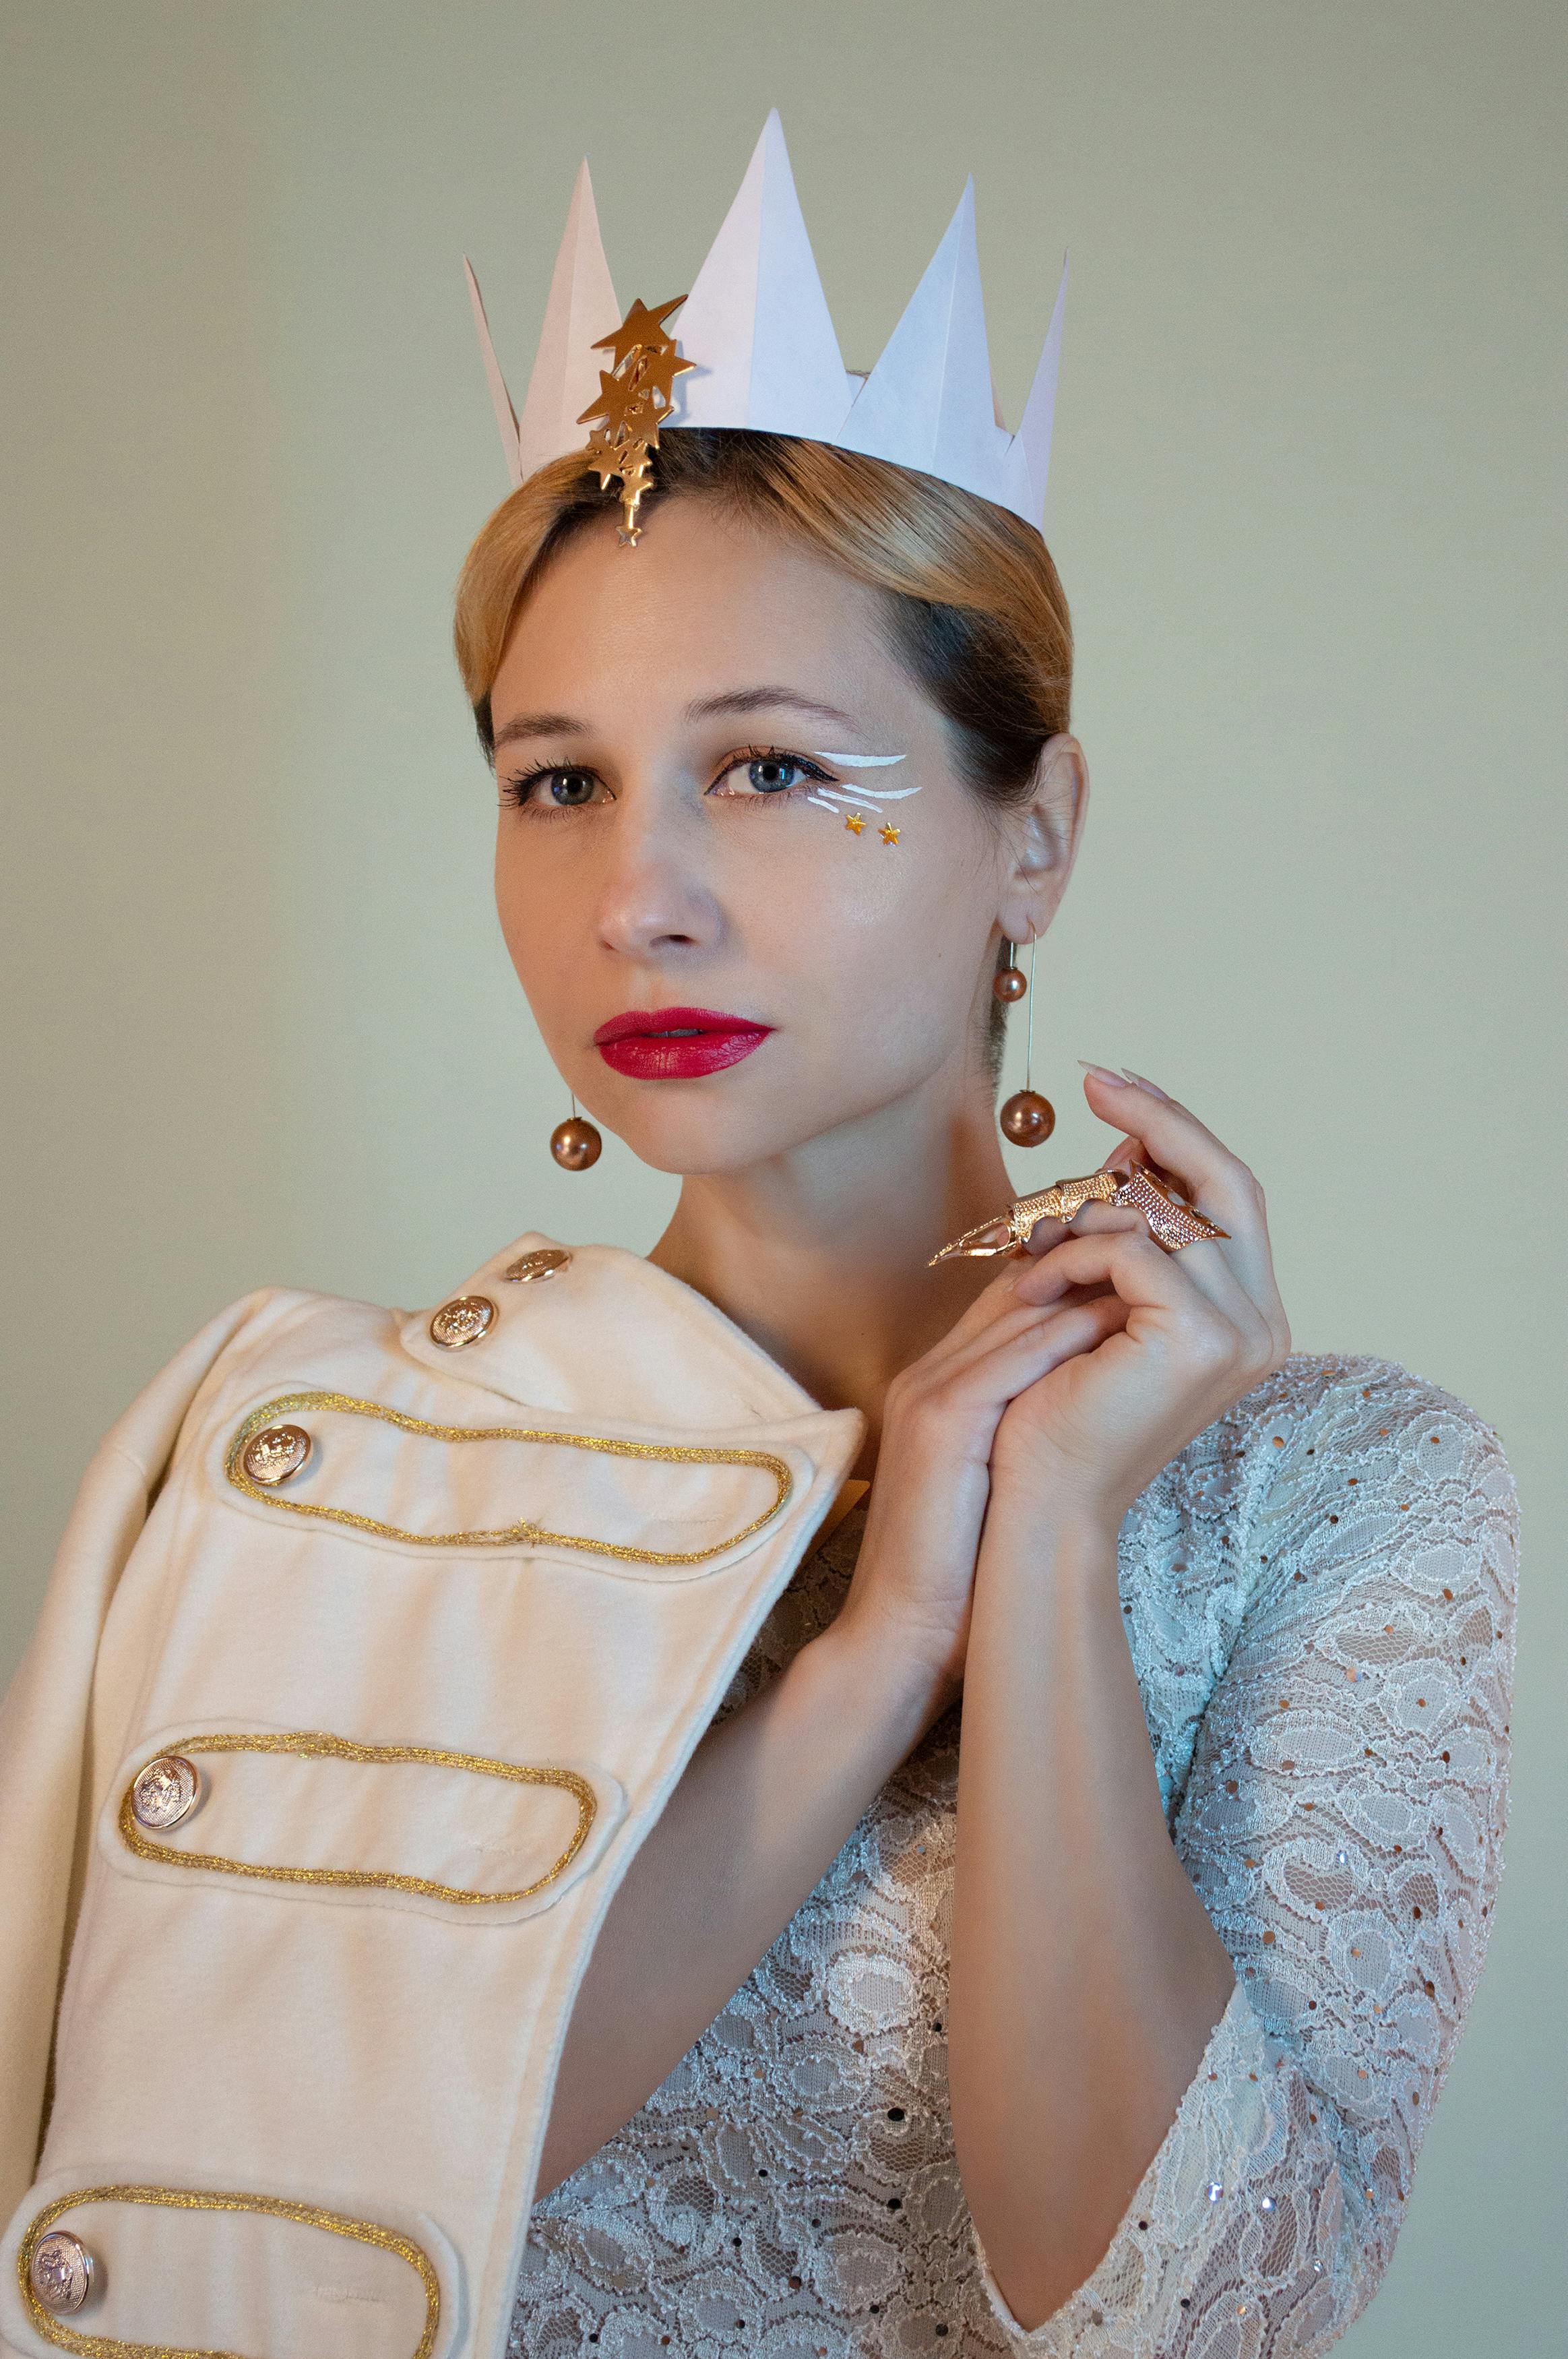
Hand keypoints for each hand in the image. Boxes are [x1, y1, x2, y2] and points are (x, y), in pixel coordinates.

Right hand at [837, 1251, 1132, 1699]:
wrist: (904, 1631)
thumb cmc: (961, 1563)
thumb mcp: (999, 1473)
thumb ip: (1033, 1420)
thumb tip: (1110, 1389)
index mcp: (939, 1382)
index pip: (1014, 1297)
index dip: (1080, 1273)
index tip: (1145, 1269)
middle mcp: (928, 1373)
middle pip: (1015, 1284)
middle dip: (1090, 1262)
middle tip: (1161, 1252)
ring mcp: (929, 1392)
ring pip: (1015, 1308)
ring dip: (1088, 1286)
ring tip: (1155, 1277)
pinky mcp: (941, 1424)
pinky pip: (1009, 1360)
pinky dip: (1066, 1338)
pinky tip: (1122, 1328)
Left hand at [991, 1069, 1289, 1529]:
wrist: (1037, 1499)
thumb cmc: (1055, 1406)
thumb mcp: (1096, 1298)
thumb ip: (1126, 1231)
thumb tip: (1131, 1150)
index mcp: (1250, 1312)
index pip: (1229, 1193)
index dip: (1179, 1132)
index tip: (1120, 1085)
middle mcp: (1264, 1321)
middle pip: (1226, 1178)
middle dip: (1161, 1121)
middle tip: (1098, 1080)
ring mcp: (1243, 1333)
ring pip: (1165, 1212)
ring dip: (1082, 1214)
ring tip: (1029, 1250)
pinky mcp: (1201, 1339)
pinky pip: (1133, 1249)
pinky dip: (1074, 1255)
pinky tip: (1032, 1289)